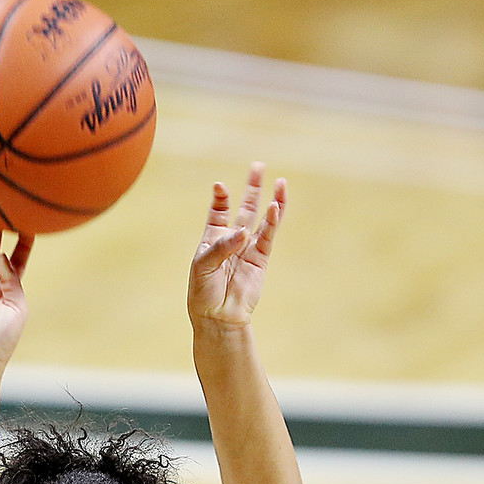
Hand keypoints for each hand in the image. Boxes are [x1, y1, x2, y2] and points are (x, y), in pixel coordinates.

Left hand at [189, 163, 284, 328]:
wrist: (218, 317)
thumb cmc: (203, 292)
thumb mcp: (203, 266)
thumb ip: (222, 247)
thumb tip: (244, 233)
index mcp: (213, 238)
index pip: (218, 211)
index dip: (220, 198)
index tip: (220, 186)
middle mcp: (233, 240)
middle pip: (245, 208)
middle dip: (252, 188)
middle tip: (258, 166)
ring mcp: (249, 249)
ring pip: (262, 219)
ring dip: (271, 200)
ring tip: (280, 181)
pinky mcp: (261, 259)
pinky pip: (268, 237)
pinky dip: (273, 222)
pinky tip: (276, 206)